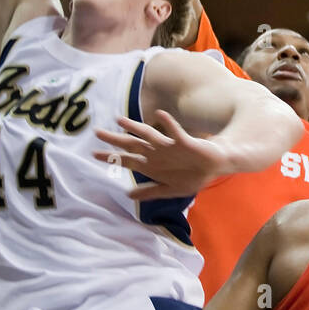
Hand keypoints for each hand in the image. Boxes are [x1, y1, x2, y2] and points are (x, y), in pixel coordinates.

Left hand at [94, 112, 230, 199]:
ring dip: (134, 127)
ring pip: (149, 135)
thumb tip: (128, 194)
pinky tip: (160, 114)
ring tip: (120, 120)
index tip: (94, 154)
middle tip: (96, 132)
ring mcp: (170, 146)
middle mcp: (157, 153)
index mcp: (152, 165)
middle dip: (114, 139)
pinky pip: (175, 132)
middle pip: (132, 144)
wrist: (215, 165)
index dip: (111, 157)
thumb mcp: (170, 189)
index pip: (126, 160)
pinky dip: (167, 124)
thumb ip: (150, 191)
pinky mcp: (185, 142)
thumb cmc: (192, 175)